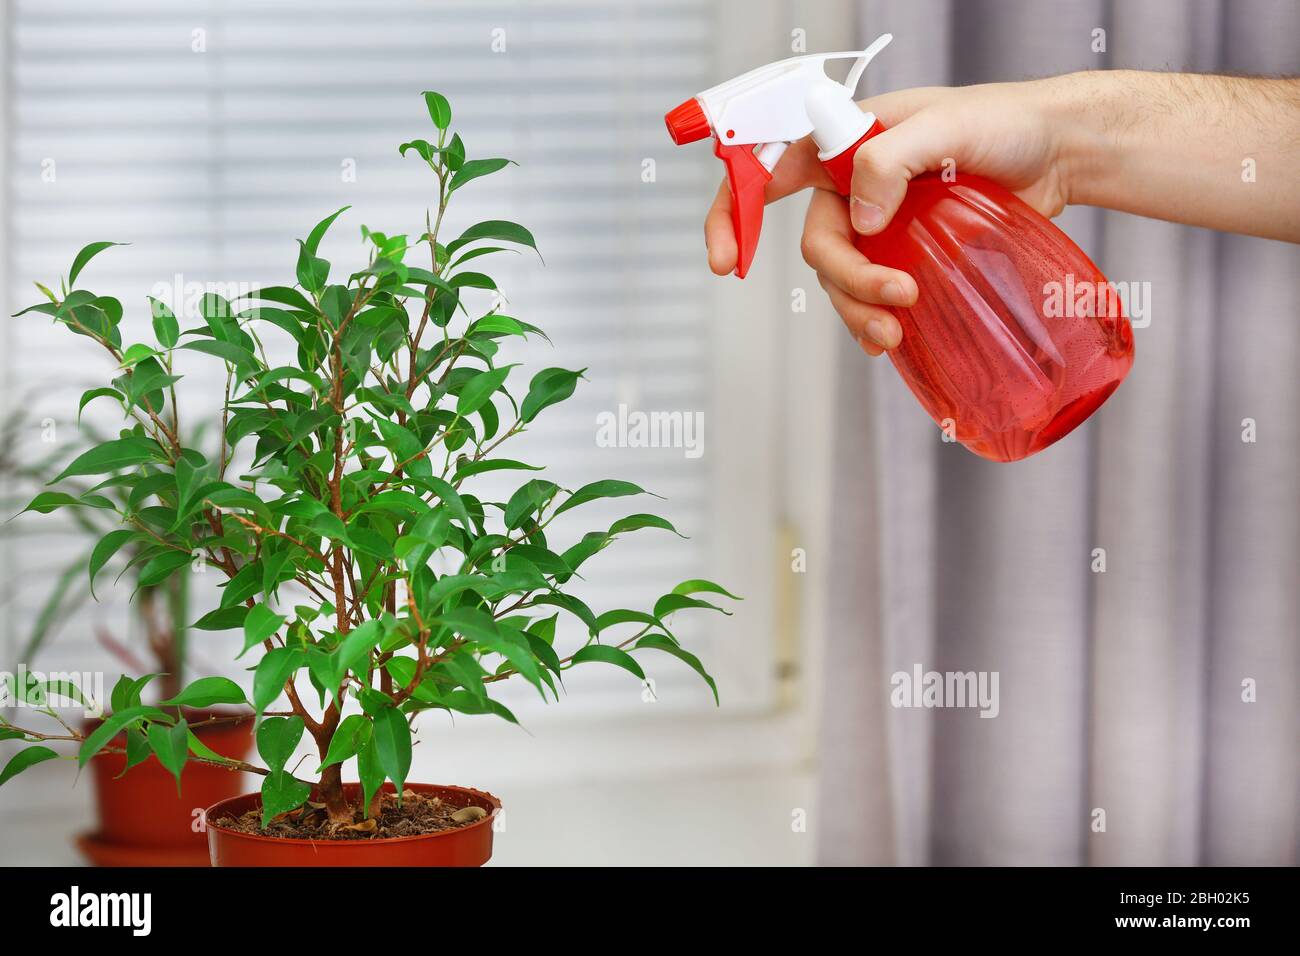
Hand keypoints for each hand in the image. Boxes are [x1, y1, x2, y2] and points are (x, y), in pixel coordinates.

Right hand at [704, 79, 1076, 354]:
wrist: (1057, 152)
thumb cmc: (1003, 123)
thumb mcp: (946, 126)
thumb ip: (890, 159)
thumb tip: (860, 217)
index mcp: (842, 142)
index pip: (767, 171)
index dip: (733, 214)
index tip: (723, 261)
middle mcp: (852, 185)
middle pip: (819, 247)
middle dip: (849, 282)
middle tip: (898, 298)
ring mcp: (879, 224)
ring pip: (844, 280)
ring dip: (861, 310)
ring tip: (899, 333)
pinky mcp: (907, 254)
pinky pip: (873, 294)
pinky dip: (875, 319)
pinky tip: (892, 339)